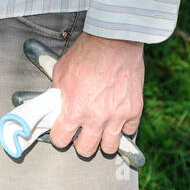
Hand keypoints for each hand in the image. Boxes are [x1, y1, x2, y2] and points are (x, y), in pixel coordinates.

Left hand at [49, 31, 143, 157]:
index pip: (61, 139)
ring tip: (99, 130)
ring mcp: (117, 116)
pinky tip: (116, 117)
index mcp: (74, 109)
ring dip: (102, 141)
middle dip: (80, 142)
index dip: (59, 136)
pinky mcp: (134, 111)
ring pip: (109, 147)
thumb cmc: (87, 51)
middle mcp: (96, 117)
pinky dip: (122, 127)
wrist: (114, 40)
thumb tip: (55, 106)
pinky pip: (128, 131)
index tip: (61, 132)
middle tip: (80, 133)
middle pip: (85, 150)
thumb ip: (58, 93)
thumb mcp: (61, 71)